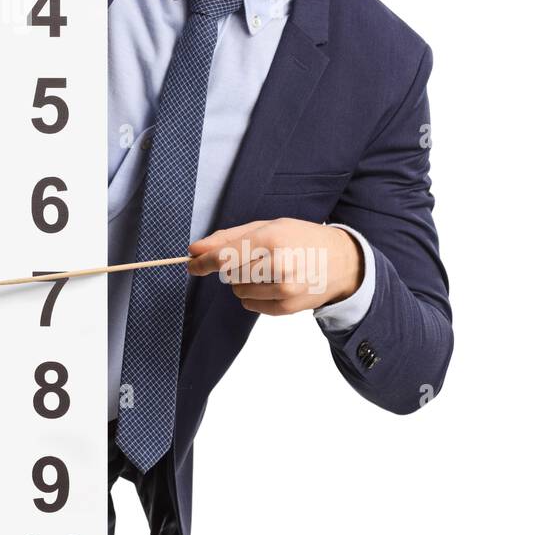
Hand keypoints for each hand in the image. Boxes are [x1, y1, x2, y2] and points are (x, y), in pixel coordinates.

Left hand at [187, 219, 363, 314]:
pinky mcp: (287, 307)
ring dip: (243, 282)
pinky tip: (273, 284)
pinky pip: (251, 305)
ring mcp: (285, 289)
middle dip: (232, 268)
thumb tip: (195, 249)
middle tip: (253, 258)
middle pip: (229, 274)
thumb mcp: (266, 227)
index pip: (224, 256)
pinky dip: (254, 296)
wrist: (341, 261)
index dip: (203, 262)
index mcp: (271, 239)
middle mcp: (278, 265)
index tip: (192, 263)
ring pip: (238, 291)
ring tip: (266, 270)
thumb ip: (228, 238)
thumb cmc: (300, 238)